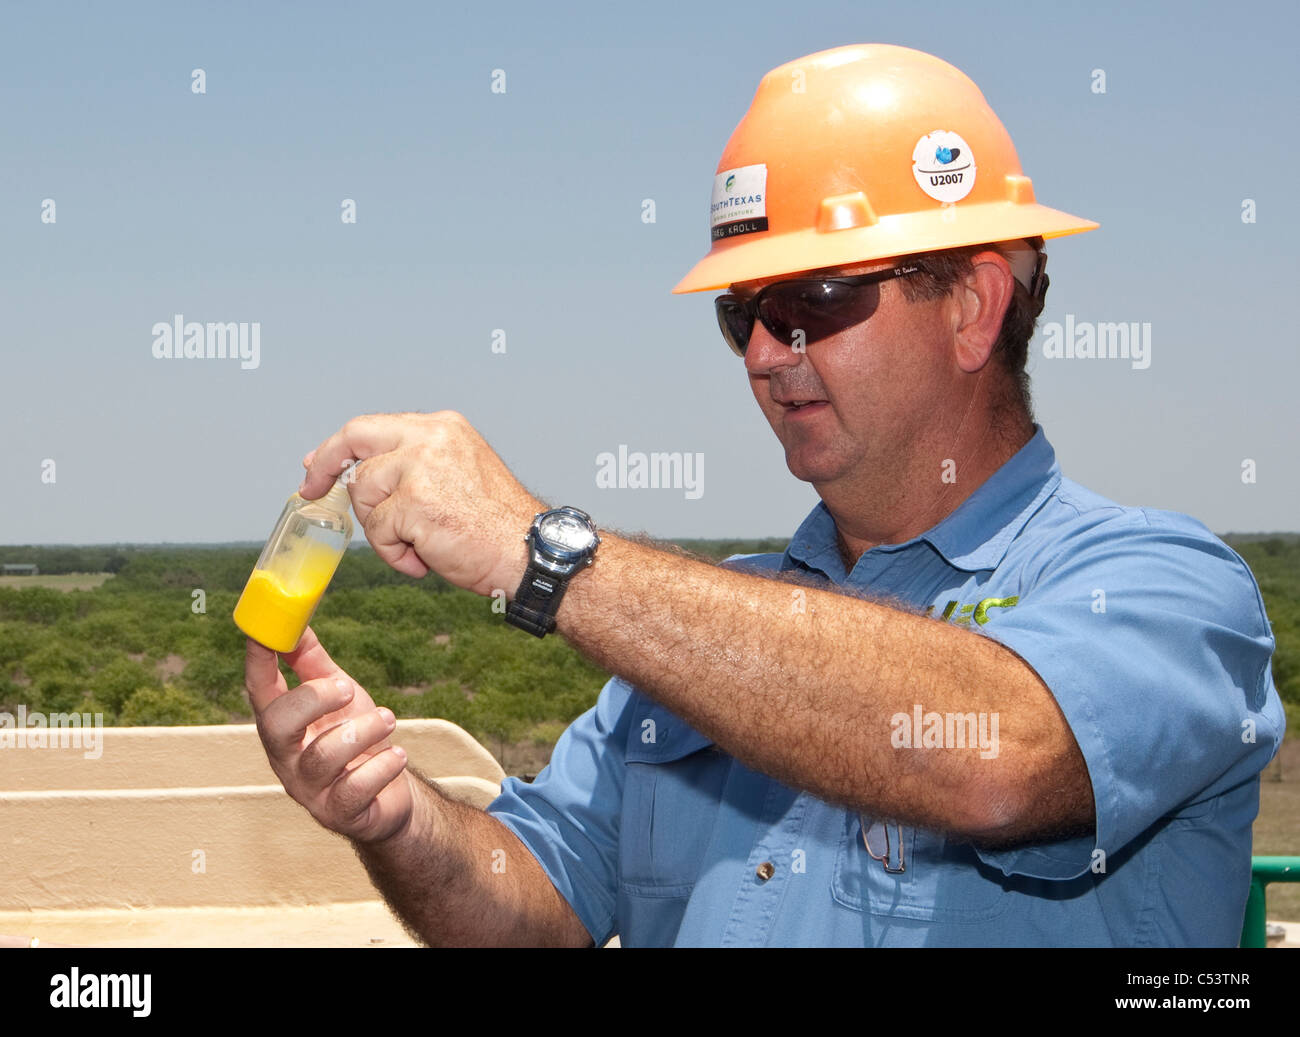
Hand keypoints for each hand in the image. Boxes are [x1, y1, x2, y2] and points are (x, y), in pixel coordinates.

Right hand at [245, 627, 412, 842]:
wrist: (392, 793)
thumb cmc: (358, 738)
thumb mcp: (339, 697)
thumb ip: (314, 665)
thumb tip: (297, 622)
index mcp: (284, 726)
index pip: (260, 691)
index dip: (258, 661)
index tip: (265, 631)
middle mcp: (287, 759)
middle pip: (277, 727)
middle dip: (312, 699)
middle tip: (348, 688)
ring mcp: (310, 790)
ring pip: (323, 756)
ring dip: (363, 731)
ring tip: (389, 719)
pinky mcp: (339, 814)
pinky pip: (354, 790)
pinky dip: (381, 767)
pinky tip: (397, 755)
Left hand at [300, 411, 540, 596]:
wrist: (531, 553)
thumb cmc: (496, 526)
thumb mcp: (455, 475)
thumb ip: (412, 466)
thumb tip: (358, 475)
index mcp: (442, 427)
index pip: (373, 426)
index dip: (338, 447)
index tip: (317, 466)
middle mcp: (431, 437)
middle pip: (355, 440)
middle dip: (325, 465)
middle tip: (310, 490)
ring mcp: (421, 467)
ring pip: (364, 496)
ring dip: (383, 531)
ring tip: (421, 546)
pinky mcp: (414, 502)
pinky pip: (377, 531)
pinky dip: (395, 554)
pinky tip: (428, 558)